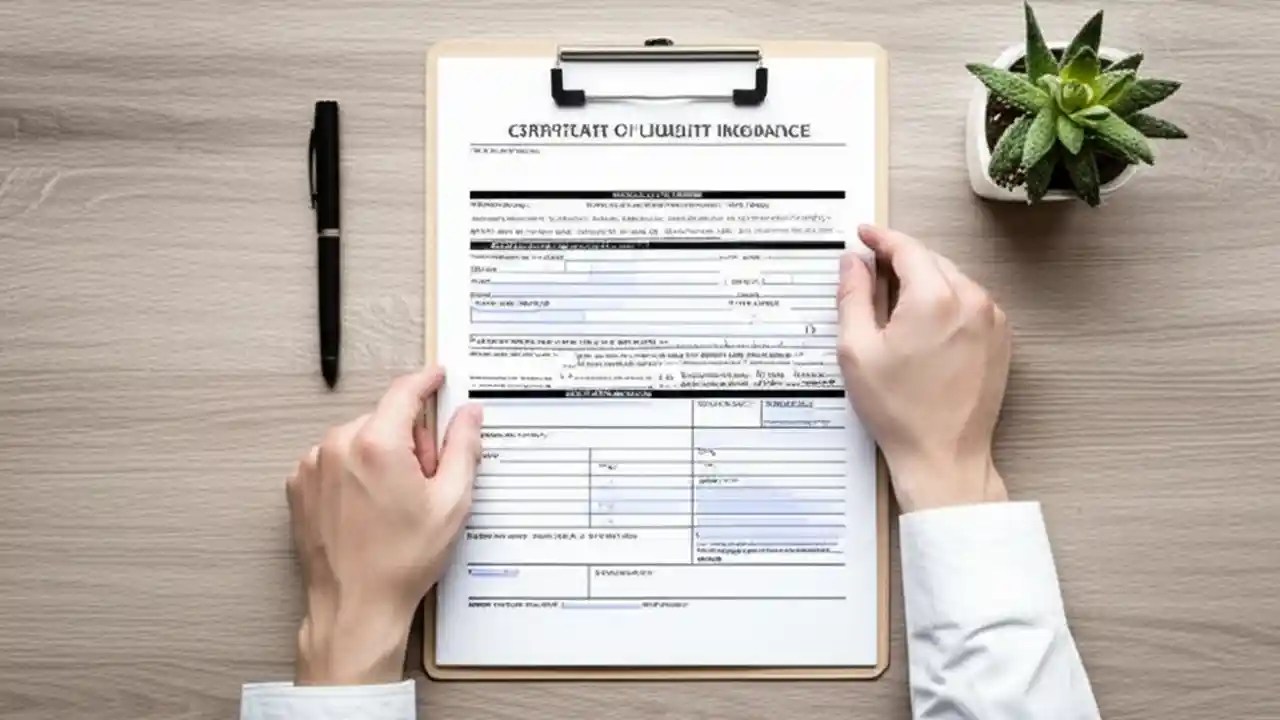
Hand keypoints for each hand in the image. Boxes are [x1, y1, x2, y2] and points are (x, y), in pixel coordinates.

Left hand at [286, 367, 482, 684]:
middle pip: (384, 421)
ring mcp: (312, 466)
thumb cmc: (401, 561)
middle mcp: (338, 446)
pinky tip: (367, 510)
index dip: (426, 380)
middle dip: (409, 442)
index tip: (437, 376)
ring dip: (380, 458)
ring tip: (393, 505)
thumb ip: (463, 447)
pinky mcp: (298, 486)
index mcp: (377, 444)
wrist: (356, 606)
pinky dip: (353, 474)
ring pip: (359, 440)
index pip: (405, 392)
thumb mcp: (451, 502)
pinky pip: (334, 461)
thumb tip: (468, 415)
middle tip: (424, 484)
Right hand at [836, 225, 1011, 512]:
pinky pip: (970, 304)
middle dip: (901, 261)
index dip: (881, 239)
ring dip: (924, 282)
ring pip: (953, 280)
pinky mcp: (1001, 339)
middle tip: (871, 271)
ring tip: (895, 304)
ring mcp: (992, 320)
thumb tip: (852, 263)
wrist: (944, 455)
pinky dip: (946, 303)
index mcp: (934, 299)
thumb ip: (853, 297)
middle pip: (931, 261)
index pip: (906, 248)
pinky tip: (924, 326)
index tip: (864, 235)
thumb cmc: (899, 411)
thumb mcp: (857, 350)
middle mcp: (971, 301)